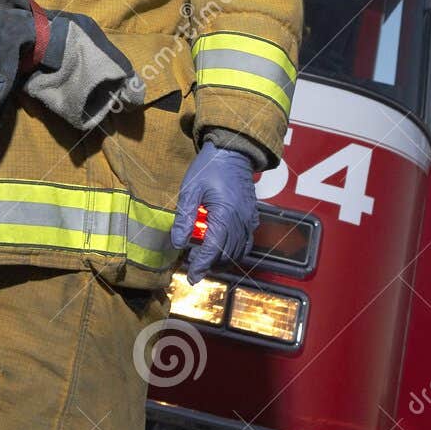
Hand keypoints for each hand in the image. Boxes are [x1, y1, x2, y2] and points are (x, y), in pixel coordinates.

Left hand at [170, 140, 258, 281]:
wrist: (232, 152)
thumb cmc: (209, 168)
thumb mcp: (190, 189)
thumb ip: (184, 217)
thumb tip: (178, 242)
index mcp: (225, 214)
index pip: (213, 249)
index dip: (202, 265)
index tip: (192, 277)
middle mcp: (241, 221)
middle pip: (226, 254)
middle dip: (209, 263)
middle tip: (191, 263)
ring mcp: (249, 219)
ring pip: (238, 251)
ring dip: (221, 259)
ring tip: (204, 257)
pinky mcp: (252, 216)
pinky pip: (247, 242)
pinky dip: (235, 250)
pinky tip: (222, 248)